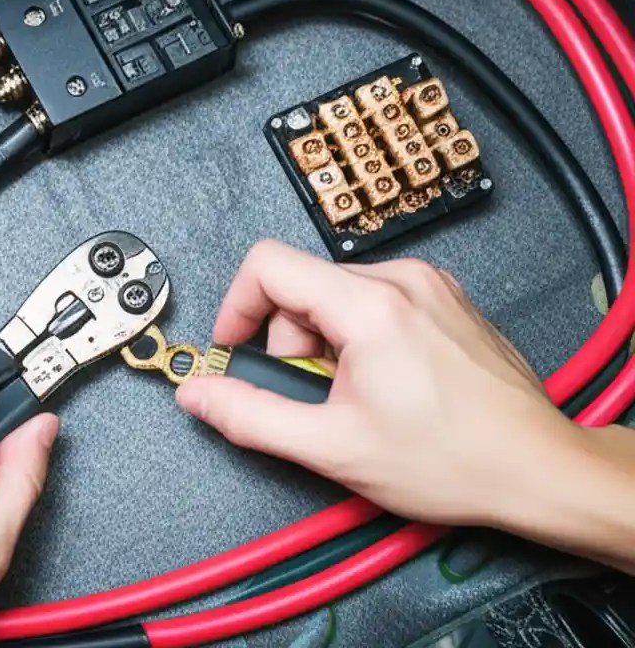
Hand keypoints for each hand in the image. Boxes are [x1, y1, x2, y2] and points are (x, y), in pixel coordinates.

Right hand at [174, 240, 583, 526]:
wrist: (538, 470)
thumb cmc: (449, 460)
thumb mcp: (332, 447)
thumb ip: (250, 416)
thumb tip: (197, 394)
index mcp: (370, 305)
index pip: (269, 265)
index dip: (236, 307)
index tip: (236, 351)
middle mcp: (402, 279)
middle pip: (304, 284)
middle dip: (288, 339)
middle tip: (312, 394)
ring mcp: (430, 286)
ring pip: (339, 292)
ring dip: (324, 341)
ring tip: (352, 395)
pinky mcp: (447, 300)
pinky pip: (376, 299)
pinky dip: (359, 336)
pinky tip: (384, 384)